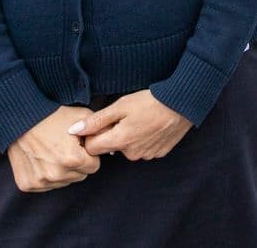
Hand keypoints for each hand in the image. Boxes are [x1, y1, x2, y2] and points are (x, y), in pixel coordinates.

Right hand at [7, 106, 99, 192]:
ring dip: (62, 170)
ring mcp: (41, 181)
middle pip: (79, 176)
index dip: (88, 154)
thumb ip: (100, 130)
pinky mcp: (27, 184)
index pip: (94, 166)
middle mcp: (57, 174)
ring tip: (52, 151)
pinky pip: (46, 185)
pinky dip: (46, 175)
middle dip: (77, 163)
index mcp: (73, 159)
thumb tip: (112, 142)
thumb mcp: (81, 116)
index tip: (78, 144)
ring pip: (64, 182)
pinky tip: (41, 159)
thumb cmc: (53, 115)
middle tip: (64, 147)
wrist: (20, 118)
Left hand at [70, 90, 191, 161]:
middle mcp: (131, 154)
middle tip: (123, 117)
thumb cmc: (150, 101)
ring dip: (128, 137)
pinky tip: (150, 126)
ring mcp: (146, 155)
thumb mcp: (120, 106)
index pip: (91, 148)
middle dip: (111, 134)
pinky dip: (143, 139)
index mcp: (119, 141)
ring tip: (140, 119)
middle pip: (110, 148)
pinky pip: (143, 149)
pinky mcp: (159, 153)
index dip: (92, 135)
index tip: (100, 122)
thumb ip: (96, 120)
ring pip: (127, 149)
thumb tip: (73, 131)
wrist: (183, 104)